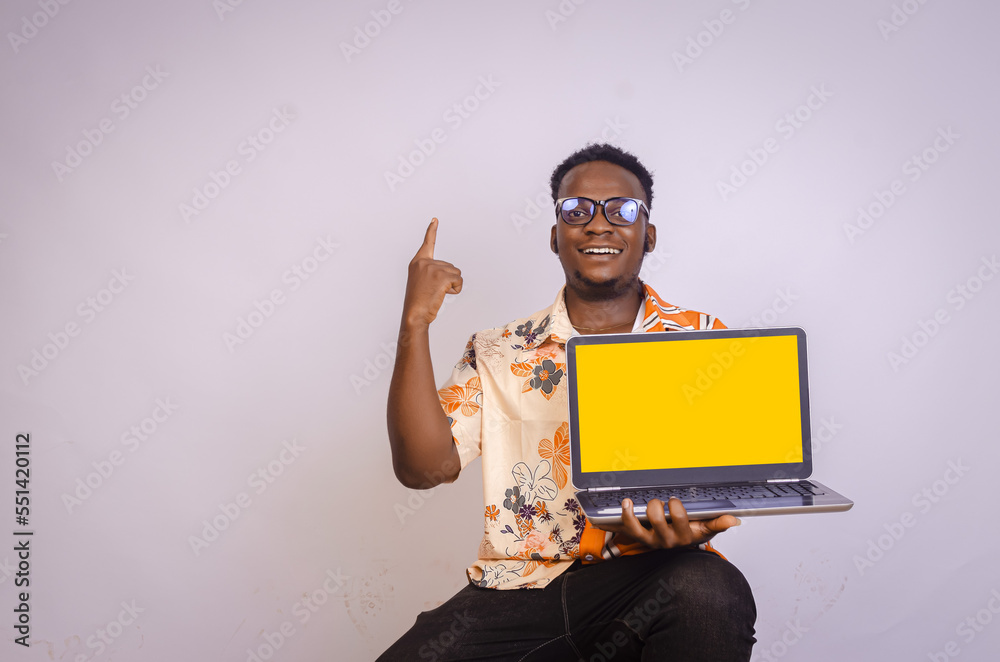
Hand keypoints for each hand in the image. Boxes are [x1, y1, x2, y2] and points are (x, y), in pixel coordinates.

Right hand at [403, 218, 462, 327]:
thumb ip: (430, 272)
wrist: (414, 313)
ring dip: (452, 285)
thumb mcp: (420, 282)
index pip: (427, 243)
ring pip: (456, 273)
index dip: (431, 231)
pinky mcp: (442, 276)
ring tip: (436, 293)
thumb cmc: (418, 302)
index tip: (435, 220)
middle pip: (449, 266)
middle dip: (447, 279)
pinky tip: (443, 294)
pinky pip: (459, 280)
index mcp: (417, 262)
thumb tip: (449, 272)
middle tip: (432, 291)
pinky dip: (455, 289)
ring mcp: (433, 268)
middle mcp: (424, 262)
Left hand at [597, 497, 740, 549]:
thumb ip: (718, 523)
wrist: (678, 550)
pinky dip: (625, 515)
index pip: (681, 520)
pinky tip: (626, 503)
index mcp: (686, 536)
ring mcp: (652, 540)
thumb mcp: (706, 529)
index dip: (676, 508)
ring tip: (635, 502)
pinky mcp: (640, 538)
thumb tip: (734, 519)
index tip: (673, 500)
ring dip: (635, 512)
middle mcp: (668, 540)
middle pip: (658, 520)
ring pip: (640, 527)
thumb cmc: (691, 534)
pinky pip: (629, 529)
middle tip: (661, 501)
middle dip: (656, 506)